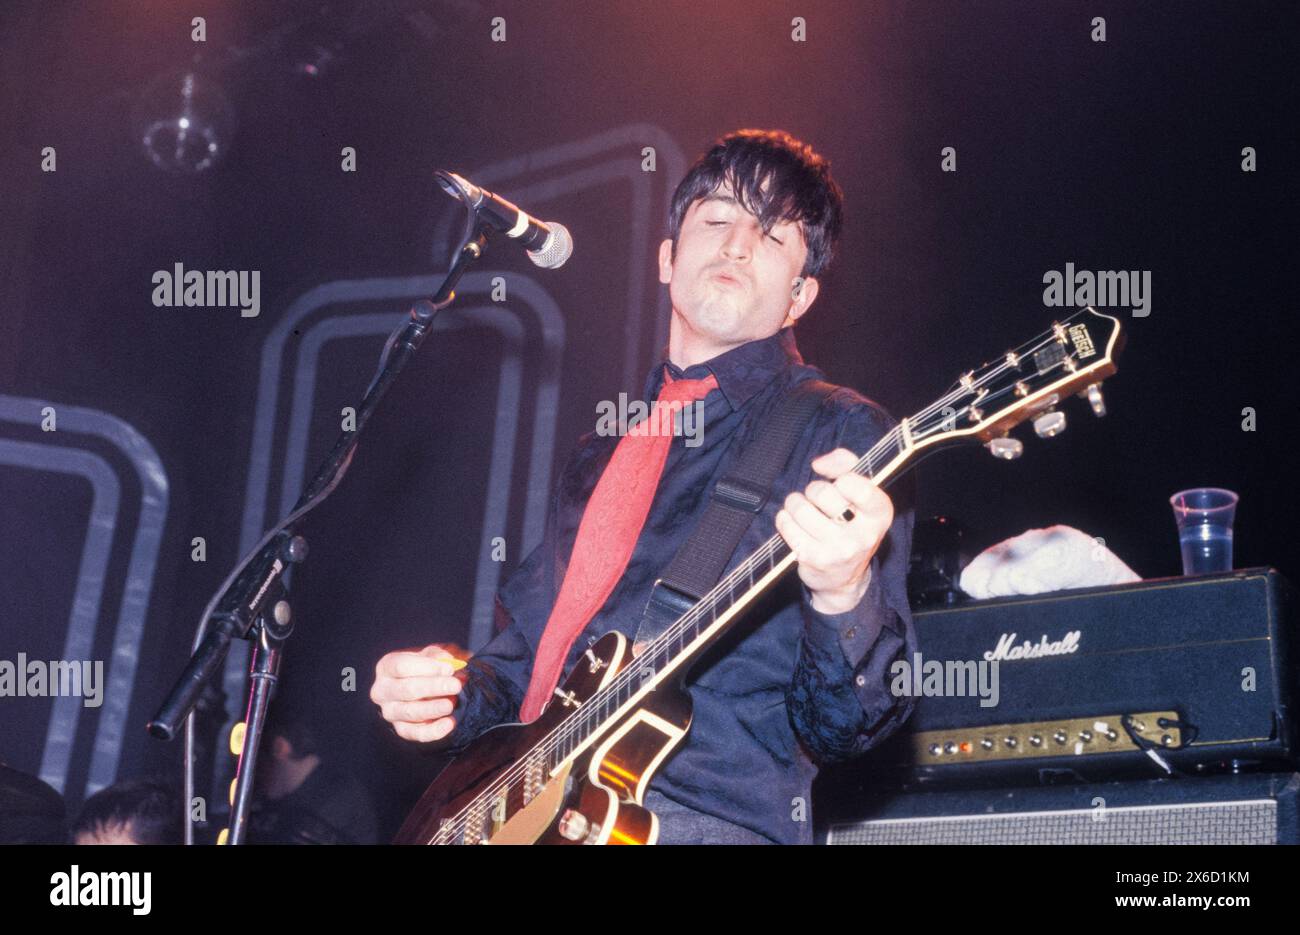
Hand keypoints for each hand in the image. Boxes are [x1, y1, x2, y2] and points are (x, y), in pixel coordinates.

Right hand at [370, 644, 465, 742]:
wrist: (423, 687)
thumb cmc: (426, 667)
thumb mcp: (432, 654)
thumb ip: (441, 655)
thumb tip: (450, 662)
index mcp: (386, 667)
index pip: (402, 666)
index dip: (427, 667)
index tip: (449, 669)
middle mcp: (382, 690)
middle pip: (407, 689)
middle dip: (433, 687)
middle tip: (456, 685)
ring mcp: (390, 711)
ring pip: (410, 712)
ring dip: (434, 708)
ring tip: (451, 703)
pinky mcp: (400, 729)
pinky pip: (415, 733)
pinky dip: (434, 730)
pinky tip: (449, 723)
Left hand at [774, 448, 892, 614]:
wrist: (845, 579)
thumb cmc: (850, 526)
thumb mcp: (860, 496)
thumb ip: (846, 466)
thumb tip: (820, 463)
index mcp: (880, 514)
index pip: (858, 486)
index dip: (841, 477)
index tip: (839, 484)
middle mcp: (864, 535)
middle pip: (823, 492)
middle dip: (814, 490)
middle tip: (818, 501)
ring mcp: (838, 549)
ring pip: (800, 507)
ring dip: (796, 504)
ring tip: (803, 511)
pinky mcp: (814, 559)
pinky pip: (787, 525)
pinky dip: (785, 519)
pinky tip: (793, 524)